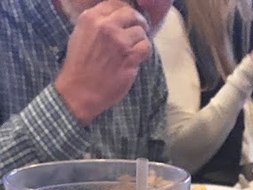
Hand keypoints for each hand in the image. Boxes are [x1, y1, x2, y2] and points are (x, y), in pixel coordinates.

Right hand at [54, 0, 150, 124]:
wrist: (80, 90)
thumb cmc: (78, 66)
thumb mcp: (80, 35)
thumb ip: (96, 24)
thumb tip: (113, 19)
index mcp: (91, 18)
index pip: (115, 4)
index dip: (125, 10)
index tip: (128, 18)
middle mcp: (106, 27)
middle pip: (131, 14)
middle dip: (137, 20)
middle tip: (140, 28)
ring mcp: (119, 42)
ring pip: (140, 31)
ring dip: (141, 38)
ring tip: (137, 46)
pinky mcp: (130, 58)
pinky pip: (145, 47)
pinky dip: (145, 50)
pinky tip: (140, 56)